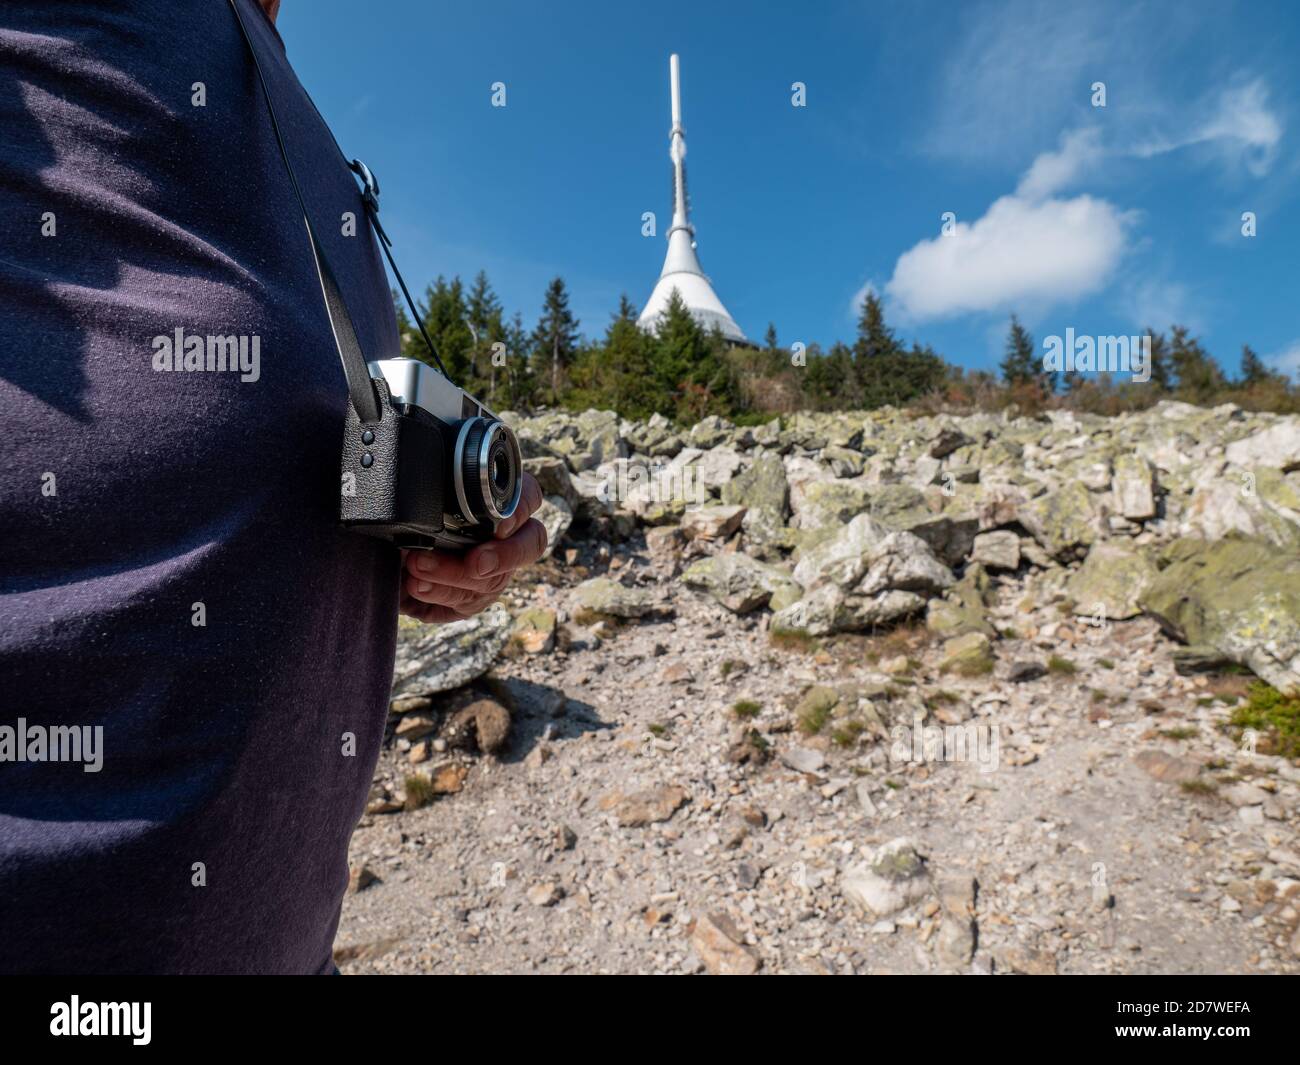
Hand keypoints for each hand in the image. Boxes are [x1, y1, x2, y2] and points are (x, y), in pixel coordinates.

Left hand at [398, 472, 546, 622]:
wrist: (376, 543)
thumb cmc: (400, 505)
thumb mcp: (412, 484)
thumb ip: (428, 475)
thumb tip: (422, 472)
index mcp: (498, 496)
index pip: (528, 497)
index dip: (520, 511)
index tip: (499, 525)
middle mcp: (505, 535)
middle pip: (527, 546)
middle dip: (503, 558)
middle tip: (476, 563)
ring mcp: (491, 570)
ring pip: (492, 582)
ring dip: (453, 577)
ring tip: (416, 568)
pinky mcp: (469, 597)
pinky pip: (465, 605)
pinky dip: (439, 598)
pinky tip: (416, 588)